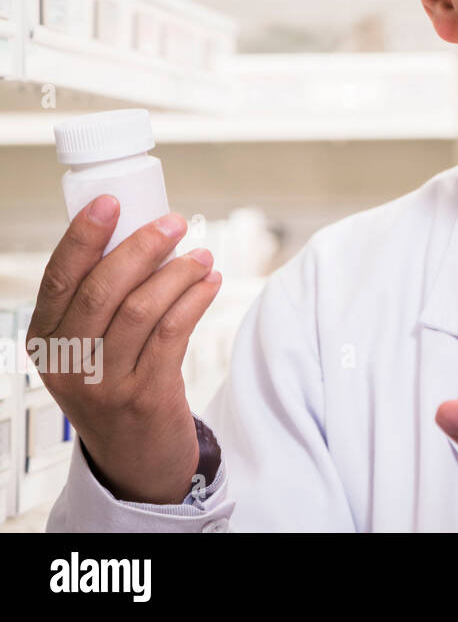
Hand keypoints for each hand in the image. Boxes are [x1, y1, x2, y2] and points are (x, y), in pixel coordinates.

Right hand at [29, 195, 221, 504]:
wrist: (135, 459)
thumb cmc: (116, 385)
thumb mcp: (89, 347)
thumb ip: (102, 300)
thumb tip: (141, 233)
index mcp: (45, 339)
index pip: (58, 278)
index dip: (83, 236)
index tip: (110, 201)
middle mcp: (66, 362)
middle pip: (102, 288)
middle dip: (141, 246)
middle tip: (173, 222)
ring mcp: (103, 383)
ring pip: (141, 309)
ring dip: (177, 273)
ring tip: (202, 255)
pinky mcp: (144, 396)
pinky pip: (172, 334)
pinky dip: (194, 300)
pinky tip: (210, 283)